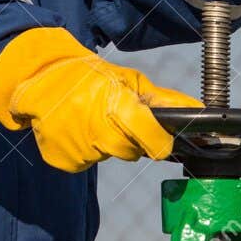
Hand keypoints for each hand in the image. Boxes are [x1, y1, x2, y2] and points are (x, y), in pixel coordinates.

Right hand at [0, 26, 201, 172]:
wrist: (41, 79)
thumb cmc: (90, 78)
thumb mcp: (129, 80)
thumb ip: (163, 99)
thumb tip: (199, 111)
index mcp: (118, 108)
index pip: (154, 142)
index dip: (161, 143)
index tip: (161, 139)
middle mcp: (99, 132)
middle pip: (131, 152)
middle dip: (129, 138)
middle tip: (115, 118)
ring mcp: (79, 149)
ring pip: (107, 156)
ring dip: (105, 143)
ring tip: (90, 119)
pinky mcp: (63, 161)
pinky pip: (85, 162)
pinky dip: (84, 150)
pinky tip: (75, 129)